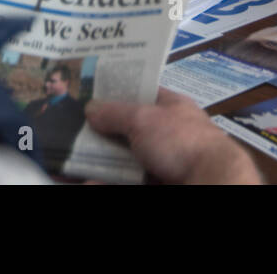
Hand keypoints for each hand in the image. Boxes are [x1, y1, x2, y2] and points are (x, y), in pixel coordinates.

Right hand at [86, 88, 260, 183]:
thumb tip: (90, 107)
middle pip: (127, 131)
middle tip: (70, 136)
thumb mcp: (144, 119)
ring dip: (97, 163)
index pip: (140, 93)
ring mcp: (163, 162)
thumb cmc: (179, 141)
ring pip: (124, 161)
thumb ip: (116, 112)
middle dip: (99, 136)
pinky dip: (107, 181)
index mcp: (171, 106)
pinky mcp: (157, 183)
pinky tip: (85, 181)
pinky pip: (127, 180)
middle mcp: (167, 133)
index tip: (88, 97)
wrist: (209, 182)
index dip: (116, 93)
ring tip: (68, 164)